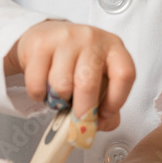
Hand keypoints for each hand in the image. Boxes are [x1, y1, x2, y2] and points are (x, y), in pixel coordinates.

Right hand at [3, 20, 134, 130]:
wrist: (47, 37)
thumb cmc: (77, 62)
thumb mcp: (100, 78)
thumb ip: (107, 105)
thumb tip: (98, 125)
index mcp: (113, 46)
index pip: (124, 75)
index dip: (116, 101)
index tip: (103, 115)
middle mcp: (91, 38)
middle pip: (88, 85)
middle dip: (82, 112)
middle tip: (77, 120)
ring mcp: (64, 38)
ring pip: (61, 87)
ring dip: (58, 101)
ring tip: (60, 95)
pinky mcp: (39, 44)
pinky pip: (37, 84)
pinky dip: (38, 95)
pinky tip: (44, 87)